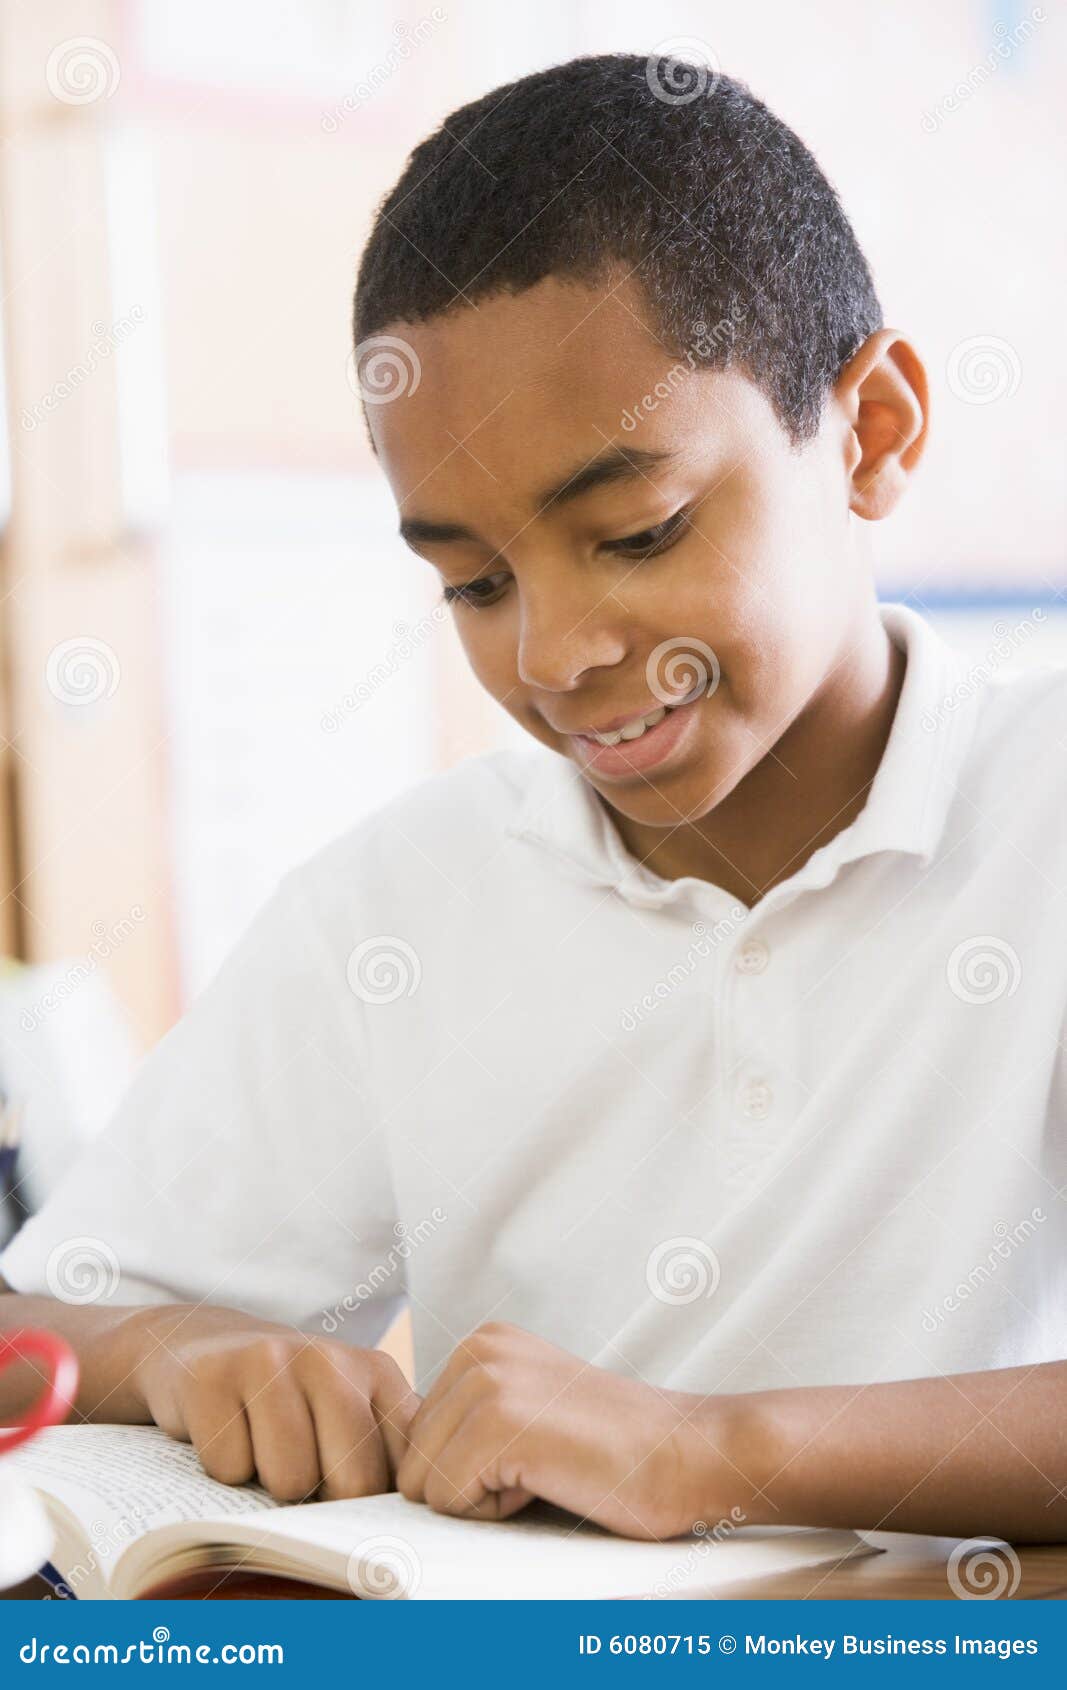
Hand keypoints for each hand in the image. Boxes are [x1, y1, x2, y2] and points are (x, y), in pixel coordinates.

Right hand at [125, 1305, 419, 1502]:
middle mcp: (330, 1359)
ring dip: (270, 1490)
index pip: (405, 1468)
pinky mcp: (213, 1375)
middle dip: (325, 1503)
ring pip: (290, 1479)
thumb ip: (386, 1462)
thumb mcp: (350, 1418)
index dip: (380, 1511)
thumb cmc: (290, 1405)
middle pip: (353, 1482)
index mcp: (378, 1373)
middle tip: (302, 1478)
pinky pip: (229, 1468)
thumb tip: (402, 1535)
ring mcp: (270, 1359)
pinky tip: (226, 1435)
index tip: (358, 1515)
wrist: (211, 1347)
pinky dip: (223, 1471)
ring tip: (263, 1454)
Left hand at [397, 1321, 745, 1538]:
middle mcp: (478, 1348)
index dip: (467, 1474)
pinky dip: (495, 1512)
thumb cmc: (615, 1456)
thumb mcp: (526, 1417)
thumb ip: (466, 1426)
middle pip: (410, 1462)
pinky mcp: (499, 1420)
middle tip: (543, 1467)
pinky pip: (447, 1499)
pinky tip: (550, 1479)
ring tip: (547, 1471)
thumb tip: (393, 1471)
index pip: (415, 1439)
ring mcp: (488, 1379)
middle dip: (467, 1487)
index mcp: (482, 1344)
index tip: (532, 1457)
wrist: (692, 1454)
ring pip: (423, 1485)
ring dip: (482, 1500)